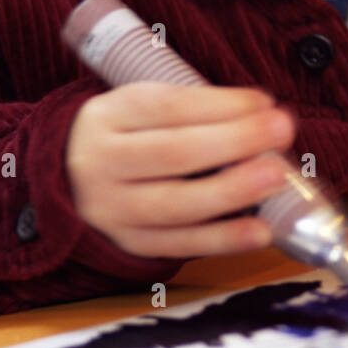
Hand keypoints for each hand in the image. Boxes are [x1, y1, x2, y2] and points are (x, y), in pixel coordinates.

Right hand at [65, 81, 295, 257]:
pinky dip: (223, 239)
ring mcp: (112, 209)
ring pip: (175, 203)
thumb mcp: (139, 109)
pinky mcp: (128, 244)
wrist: (65, 181)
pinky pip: (180, 244)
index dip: (219, 105)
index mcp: (107, 116)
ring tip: (276, 176)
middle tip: (281, 130)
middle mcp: (102, 162)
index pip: (167, 107)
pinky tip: (261, 230)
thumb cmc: (126, 136)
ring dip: (233, 190)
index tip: (265, 102)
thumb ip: (192, 111)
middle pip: (172, 153)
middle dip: (234, 141)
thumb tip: (261, 114)